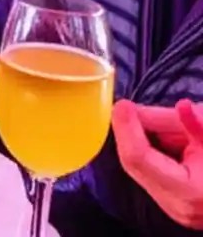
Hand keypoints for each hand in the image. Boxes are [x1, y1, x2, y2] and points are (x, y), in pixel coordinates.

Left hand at [112, 99, 202, 228]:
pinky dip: (152, 151)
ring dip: (142, 140)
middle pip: (135, 163)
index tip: (123, 104)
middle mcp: (178, 206)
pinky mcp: (175, 203)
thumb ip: (184, 121)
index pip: (140, 158)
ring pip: (140, 167)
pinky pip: (151, 173)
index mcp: (190, 192)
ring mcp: (176, 209)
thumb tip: (154, 108)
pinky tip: (165, 138)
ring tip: (163, 125)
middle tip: (130, 107)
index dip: (127, 128)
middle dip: (131, 131)